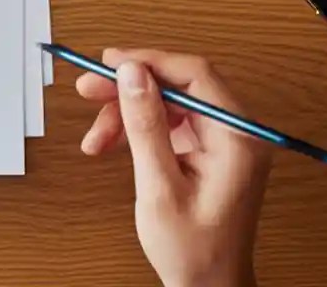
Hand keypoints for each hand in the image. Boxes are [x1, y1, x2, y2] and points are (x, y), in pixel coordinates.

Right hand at [77, 49, 272, 286]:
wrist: (208, 286)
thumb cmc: (193, 250)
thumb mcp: (160, 187)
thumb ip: (146, 127)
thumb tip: (132, 75)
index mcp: (237, 139)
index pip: (195, 75)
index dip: (149, 62)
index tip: (109, 62)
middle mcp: (235, 133)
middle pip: (178, 85)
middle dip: (130, 87)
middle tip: (89, 89)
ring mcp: (221, 141)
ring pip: (167, 103)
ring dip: (126, 113)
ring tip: (95, 138)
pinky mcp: (207, 150)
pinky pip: (169, 122)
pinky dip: (137, 129)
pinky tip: (111, 143)